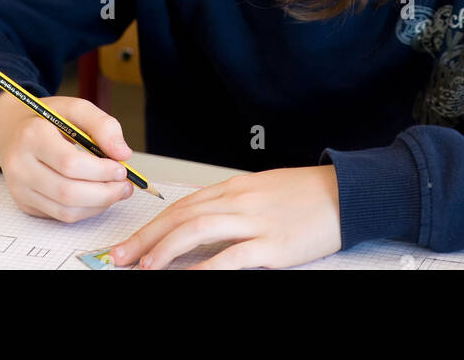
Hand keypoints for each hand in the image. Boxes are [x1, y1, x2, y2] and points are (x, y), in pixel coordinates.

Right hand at [0, 94, 134, 221]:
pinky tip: (98, 196)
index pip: (70, 164)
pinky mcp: (24, 204)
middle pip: (68, 193)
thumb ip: (103, 125)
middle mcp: (20, 166)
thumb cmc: (47, 119)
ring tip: (116, 191)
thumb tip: (123, 153)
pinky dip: (85, 210)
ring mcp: (20, 189)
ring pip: (65, 211)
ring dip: (98, 205)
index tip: (122, 168)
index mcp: (32, 136)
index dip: (101, 170)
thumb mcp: (75, 108)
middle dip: (104, 193)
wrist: (11, 130)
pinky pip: (60, 215)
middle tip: (125, 186)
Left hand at [112, 165, 341, 269]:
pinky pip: (230, 256)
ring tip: (144, 267)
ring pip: (196, 229)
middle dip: (145, 238)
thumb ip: (231, 205)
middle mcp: (238, 200)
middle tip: (119, 257)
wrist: (344, 194)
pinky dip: (204, 268)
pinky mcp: (272, 245)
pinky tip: (188, 277)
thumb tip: (199, 223)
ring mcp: (254, 222)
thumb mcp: (262, 191)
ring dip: (164, 250)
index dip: (151, 225)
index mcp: (234, 188)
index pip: (181, 205)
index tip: (129, 242)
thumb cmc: (306, 195)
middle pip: (180, 215)